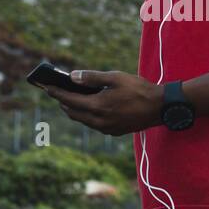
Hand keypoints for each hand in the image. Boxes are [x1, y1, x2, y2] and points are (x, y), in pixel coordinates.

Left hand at [38, 69, 163, 135]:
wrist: (161, 108)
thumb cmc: (139, 89)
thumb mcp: (115, 78)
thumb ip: (92, 78)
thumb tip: (72, 76)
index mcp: (98, 106)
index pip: (69, 100)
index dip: (56, 93)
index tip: (47, 87)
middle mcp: (99, 121)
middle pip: (73, 113)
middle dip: (63, 102)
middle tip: (57, 92)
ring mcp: (107, 128)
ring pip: (83, 120)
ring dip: (74, 110)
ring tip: (70, 99)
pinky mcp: (114, 131)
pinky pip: (94, 124)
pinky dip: (87, 115)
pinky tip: (90, 107)